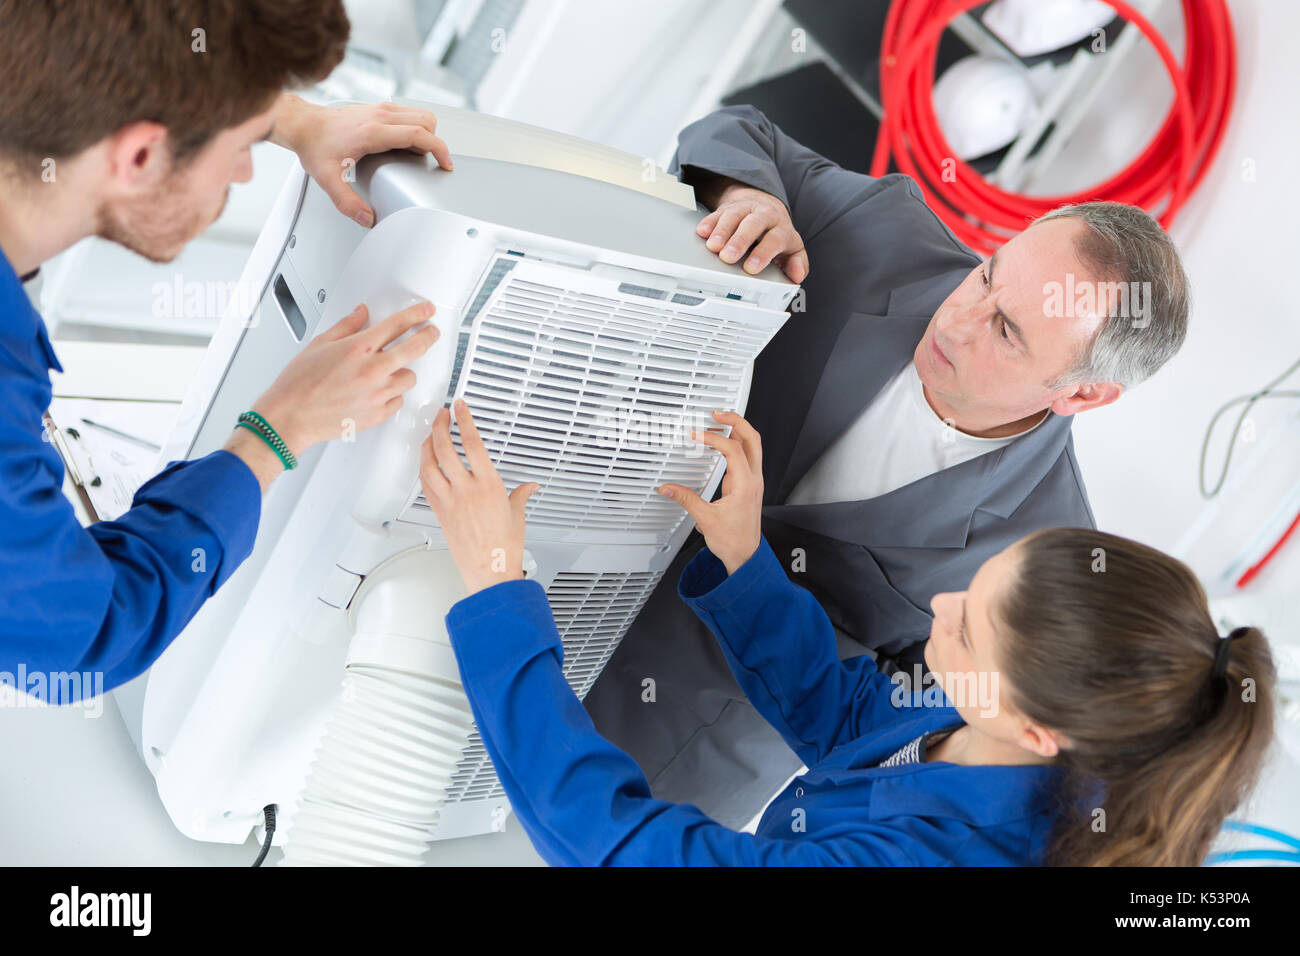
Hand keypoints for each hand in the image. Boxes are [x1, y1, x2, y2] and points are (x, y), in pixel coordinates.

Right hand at [252, 301, 439, 454]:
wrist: (290, 416)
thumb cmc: (298, 384)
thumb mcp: (320, 344)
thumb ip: (346, 326)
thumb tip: (361, 313)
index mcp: (358, 349)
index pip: (397, 325)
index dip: (417, 315)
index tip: (426, 311)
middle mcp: (372, 370)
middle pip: (415, 348)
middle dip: (427, 336)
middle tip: (431, 332)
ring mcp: (377, 394)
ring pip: (409, 377)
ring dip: (404, 371)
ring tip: (390, 371)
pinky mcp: (378, 414)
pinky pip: (399, 400)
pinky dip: (393, 395)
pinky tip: (380, 392)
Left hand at [271, 94, 452, 226]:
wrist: (303, 125)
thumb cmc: (315, 146)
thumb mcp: (328, 179)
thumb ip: (347, 202)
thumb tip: (366, 218)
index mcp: (373, 132)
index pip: (419, 133)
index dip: (439, 148)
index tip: (446, 163)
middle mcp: (379, 116)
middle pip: (426, 120)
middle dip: (436, 141)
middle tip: (435, 161)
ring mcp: (380, 109)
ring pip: (420, 114)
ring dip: (427, 133)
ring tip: (421, 153)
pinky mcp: (378, 108)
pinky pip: (408, 114)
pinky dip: (415, 127)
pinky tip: (406, 143)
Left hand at [419, 399, 538, 594]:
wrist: (490, 571)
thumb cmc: (505, 547)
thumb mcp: (518, 515)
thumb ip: (521, 495)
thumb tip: (529, 487)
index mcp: (488, 485)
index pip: (472, 443)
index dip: (464, 420)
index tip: (460, 407)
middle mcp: (466, 490)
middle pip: (444, 448)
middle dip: (439, 425)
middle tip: (441, 414)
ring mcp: (449, 501)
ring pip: (429, 464)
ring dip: (426, 445)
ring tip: (430, 434)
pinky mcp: (440, 513)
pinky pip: (426, 484)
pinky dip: (424, 468)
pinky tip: (425, 463)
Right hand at [657, 410, 763, 574]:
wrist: (745, 555)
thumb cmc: (733, 541)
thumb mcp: (705, 519)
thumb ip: (685, 499)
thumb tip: (667, 488)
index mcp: (745, 485)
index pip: (732, 450)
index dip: (714, 438)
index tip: (697, 435)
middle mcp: (753, 480)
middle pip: (752, 439)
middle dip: (736, 421)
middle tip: (717, 412)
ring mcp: (754, 481)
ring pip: (753, 445)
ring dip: (738, 429)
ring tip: (719, 420)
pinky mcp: (749, 484)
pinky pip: (748, 455)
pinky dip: (737, 443)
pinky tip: (724, 441)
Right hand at [696, 183, 808, 282]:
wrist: (766, 210)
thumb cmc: (777, 235)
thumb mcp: (792, 250)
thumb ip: (798, 264)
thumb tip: (797, 275)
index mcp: (781, 228)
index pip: (775, 239)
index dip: (763, 253)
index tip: (751, 268)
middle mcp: (764, 216)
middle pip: (753, 224)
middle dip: (740, 240)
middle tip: (728, 257)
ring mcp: (746, 210)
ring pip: (734, 215)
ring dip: (722, 231)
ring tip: (713, 247)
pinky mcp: (729, 208)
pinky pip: (718, 212)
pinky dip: (710, 222)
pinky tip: (703, 232)